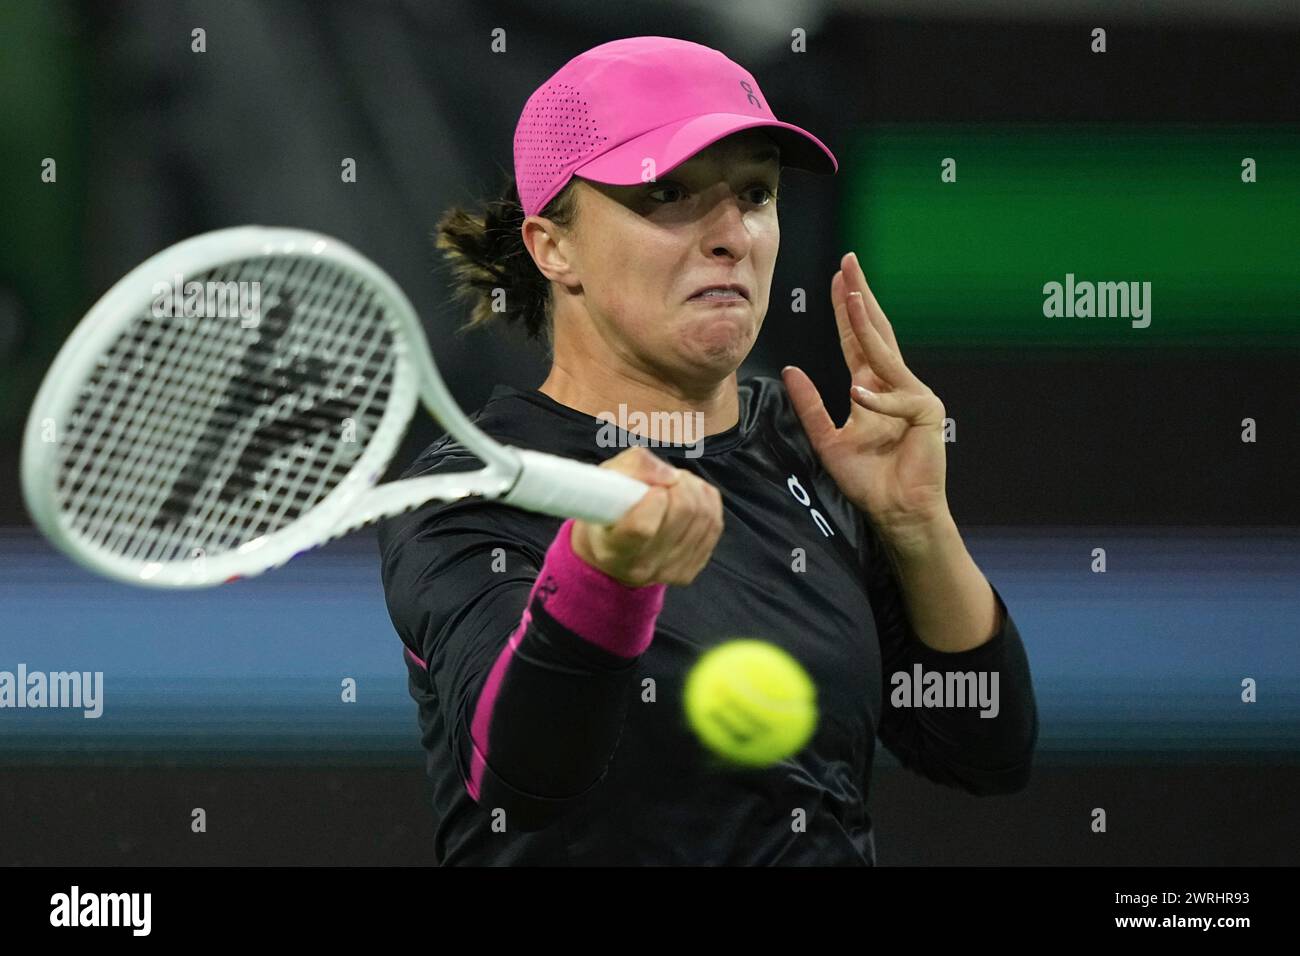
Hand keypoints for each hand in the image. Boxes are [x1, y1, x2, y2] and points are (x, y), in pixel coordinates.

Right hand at [570, 446, 723, 586]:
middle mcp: (642, 567)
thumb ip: (634, 467)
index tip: (652, 488)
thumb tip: (671, 474)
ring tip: (675, 485)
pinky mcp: (692, 569)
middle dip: (679, 484)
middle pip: (683, 513)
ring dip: (694, 489)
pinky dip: (706, 502)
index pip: (641, 528)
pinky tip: (689, 497)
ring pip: (704, 516)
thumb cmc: (607, 507)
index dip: (654, 498)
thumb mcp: (607, 478)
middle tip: (666, 478)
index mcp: (612, 549)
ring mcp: (670, 572)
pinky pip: (714, 524)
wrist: (613, 547)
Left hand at [781, 251, 949, 538]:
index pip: (857, 340)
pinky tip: (858, 395)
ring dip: (867, 325)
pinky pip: (897, 399)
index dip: (845, 310)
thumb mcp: (826, 439)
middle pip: (876, 332)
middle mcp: (894, 384)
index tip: (835, 278)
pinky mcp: (927, 413)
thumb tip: (788, 370)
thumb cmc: (867, 480)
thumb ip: (809, 405)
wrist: (896, 511)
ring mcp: (914, 395)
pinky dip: (877, 398)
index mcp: (872, 387)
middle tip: (849, 263)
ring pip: (885, 353)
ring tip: (851, 296)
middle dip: (860, 297)